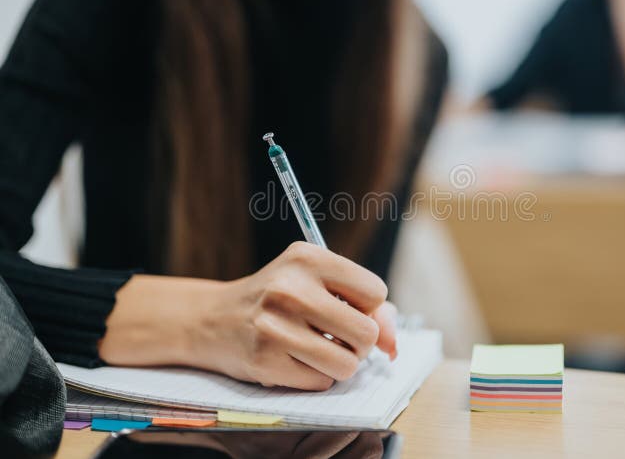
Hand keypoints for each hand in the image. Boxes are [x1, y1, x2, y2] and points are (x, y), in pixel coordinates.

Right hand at [194, 242, 392, 389]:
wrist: (215, 319)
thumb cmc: (279, 300)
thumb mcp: (318, 283)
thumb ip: (367, 307)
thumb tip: (393, 343)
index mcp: (308, 258)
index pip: (376, 291)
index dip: (368, 307)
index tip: (347, 307)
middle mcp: (290, 288)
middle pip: (366, 332)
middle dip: (360, 342)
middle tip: (338, 336)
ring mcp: (275, 326)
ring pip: (347, 363)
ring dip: (340, 363)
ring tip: (318, 348)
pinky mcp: (264, 361)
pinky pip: (321, 382)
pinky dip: (316, 376)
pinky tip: (293, 359)